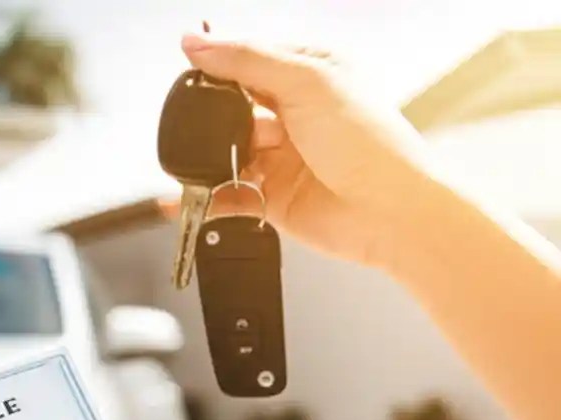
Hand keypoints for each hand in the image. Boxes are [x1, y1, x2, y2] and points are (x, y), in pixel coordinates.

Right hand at [182, 31, 447, 271]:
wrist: (390, 213)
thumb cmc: (370, 143)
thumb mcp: (307, 82)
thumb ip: (247, 60)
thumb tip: (195, 43)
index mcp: (310, 74)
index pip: (250, 59)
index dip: (219, 66)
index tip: (191, 73)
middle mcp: (295, 113)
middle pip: (232, 108)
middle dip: (214, 119)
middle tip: (204, 126)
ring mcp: (282, 156)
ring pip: (227, 151)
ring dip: (214, 159)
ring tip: (213, 164)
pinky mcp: (271, 196)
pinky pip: (228, 193)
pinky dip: (211, 196)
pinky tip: (201, 196)